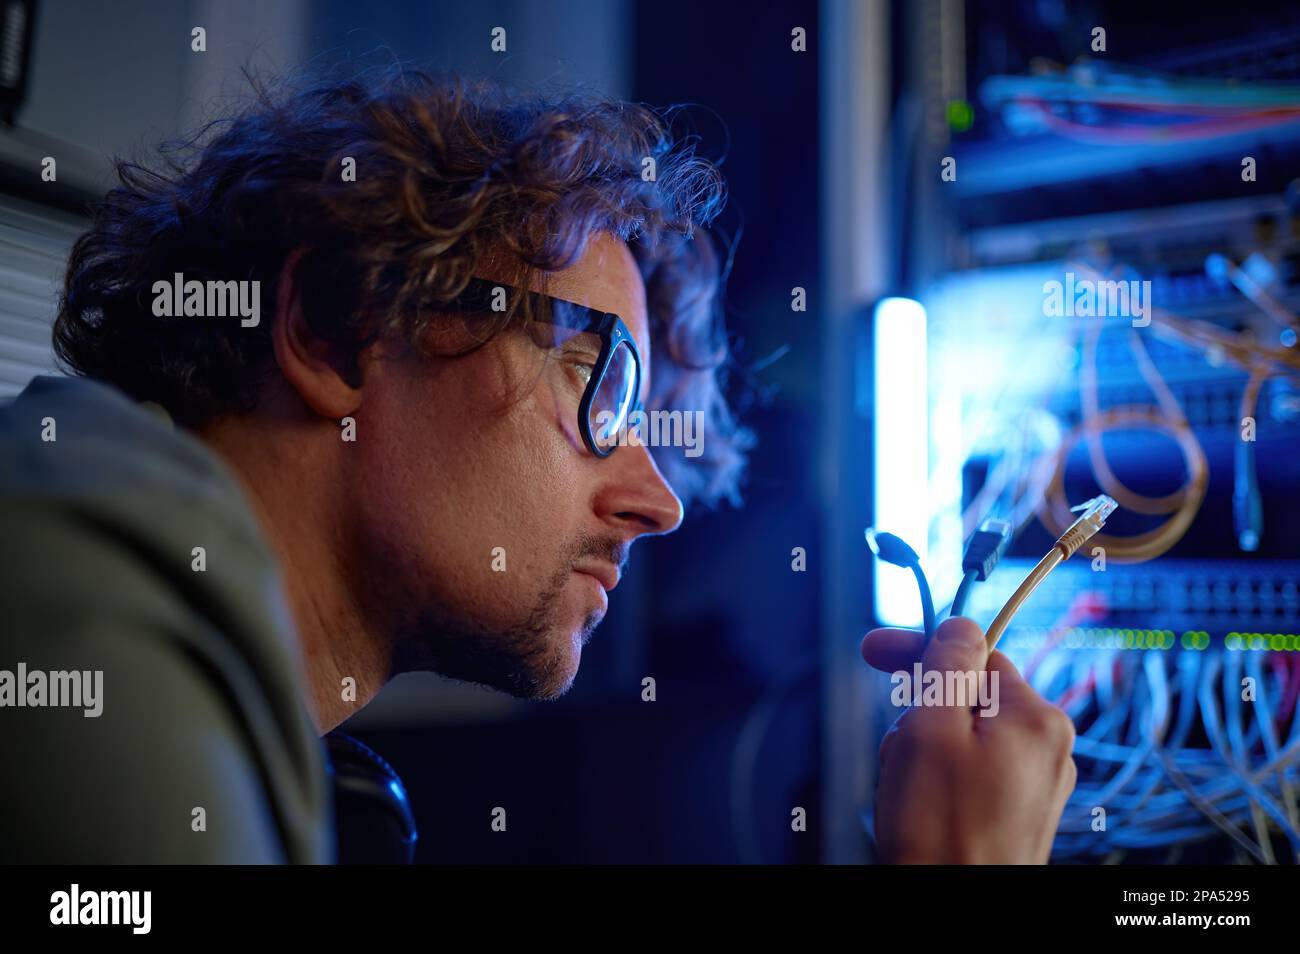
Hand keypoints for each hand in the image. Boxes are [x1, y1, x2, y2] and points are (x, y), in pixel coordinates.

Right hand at [861, 616, 1076, 863]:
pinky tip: (922, 802)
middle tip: (895, 742)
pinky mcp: (1020, 813)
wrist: (958, 909)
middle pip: (969, 695)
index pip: (976, 652)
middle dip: (921, 710)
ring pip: (966, 734)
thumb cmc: (942, 830)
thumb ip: (947, 665)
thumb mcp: (931, 727)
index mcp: (1035, 717)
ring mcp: (1037, 783)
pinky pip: (974, 770)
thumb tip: (960, 624)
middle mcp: (1049, 746)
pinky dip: (941, 775)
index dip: (921, 651)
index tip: (877, 651)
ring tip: (908, 783)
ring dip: (926, 746)